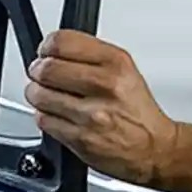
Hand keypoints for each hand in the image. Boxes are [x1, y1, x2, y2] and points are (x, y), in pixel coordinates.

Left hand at [24, 30, 179, 186]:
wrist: (154, 149)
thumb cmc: (137, 111)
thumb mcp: (124, 69)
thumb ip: (89, 54)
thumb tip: (53, 48)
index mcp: (116, 63)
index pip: (62, 42)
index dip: (47, 47)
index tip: (46, 52)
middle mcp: (105, 86)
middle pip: (47, 68)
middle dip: (38, 71)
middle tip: (42, 74)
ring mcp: (92, 114)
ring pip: (39, 95)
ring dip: (38, 95)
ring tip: (48, 96)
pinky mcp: (80, 138)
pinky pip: (44, 120)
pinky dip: (45, 116)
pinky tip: (58, 115)